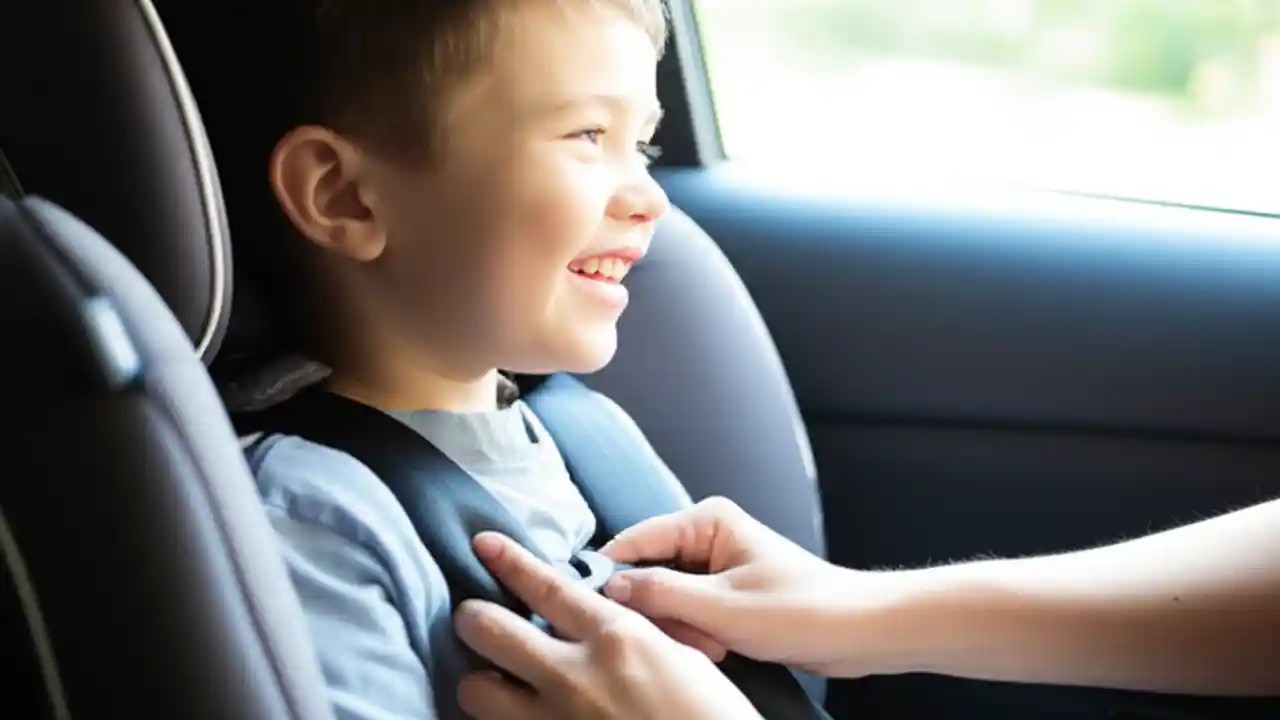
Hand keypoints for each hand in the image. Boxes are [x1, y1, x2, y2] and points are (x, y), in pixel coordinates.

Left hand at [453, 532, 761, 719]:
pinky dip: (502, 718)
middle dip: (472, 619)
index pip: (545, 585)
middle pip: (487, 629)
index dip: (507, 560)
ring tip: (497, 680)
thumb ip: (632, 634)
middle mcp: (574, 676)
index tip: (483, 545)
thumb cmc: (710, 718)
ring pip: (474, 690)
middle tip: (474, 619)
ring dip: (481, 681)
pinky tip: (519, 714)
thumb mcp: (681, 660)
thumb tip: (599, 620)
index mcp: (617, 638)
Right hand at [602, 497, 900, 675]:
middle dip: (664, 612)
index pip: (636, 539)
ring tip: (718, 644)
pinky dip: (698, 634)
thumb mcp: (722, 607)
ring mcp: (715, 567)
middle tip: (695, 635)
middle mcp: (708, 536)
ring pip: (667, 599)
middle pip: (649, 572)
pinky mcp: (724, 594)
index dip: (614, 574)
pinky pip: (688, 613)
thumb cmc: (802, 610)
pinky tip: (723, 647)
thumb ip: (661, 594)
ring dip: (684, 628)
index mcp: (707, 520)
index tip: (599, 608)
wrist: (855, 632)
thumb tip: (611, 586)